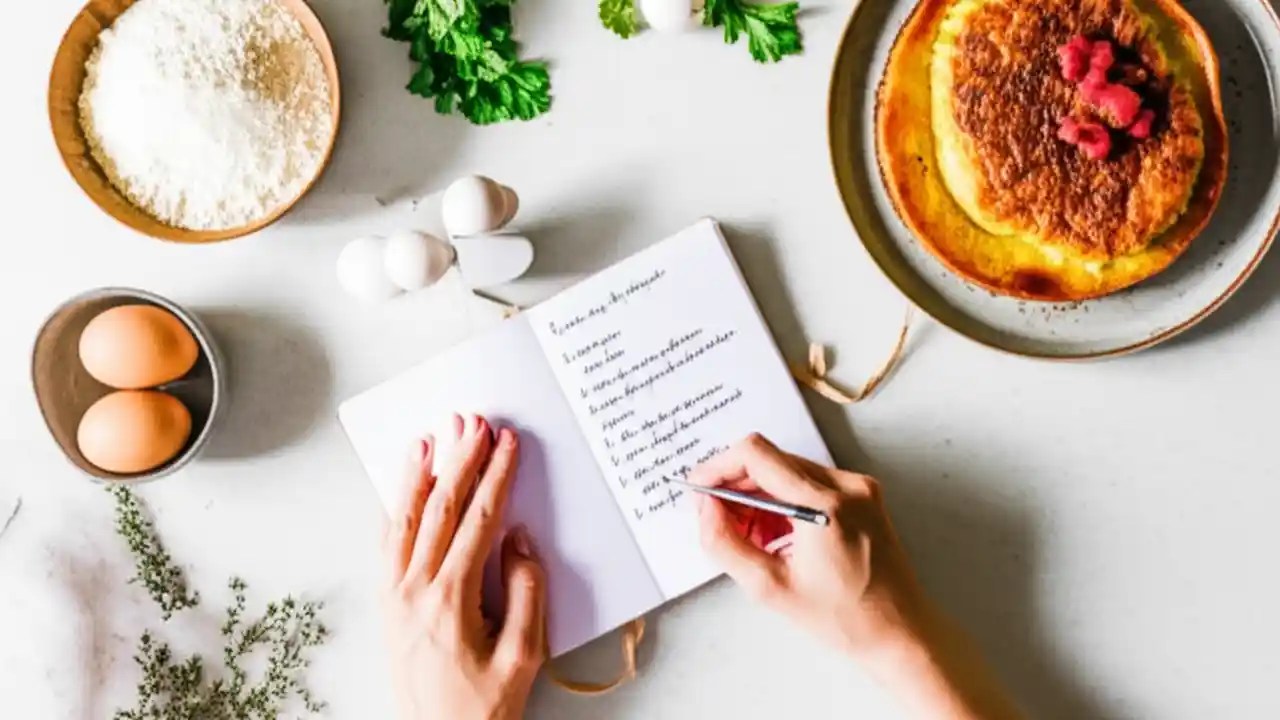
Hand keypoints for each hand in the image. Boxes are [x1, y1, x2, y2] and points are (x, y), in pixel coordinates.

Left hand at [381, 414, 545, 719]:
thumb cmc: (483, 706)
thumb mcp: (524, 656)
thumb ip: (527, 593)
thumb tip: (519, 540)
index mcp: (451, 601)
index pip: (477, 521)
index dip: (495, 477)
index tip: (507, 443)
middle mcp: (415, 592)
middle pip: (439, 509)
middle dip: (460, 460)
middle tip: (474, 423)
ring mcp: (395, 596)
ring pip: (405, 520)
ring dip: (420, 475)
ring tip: (431, 437)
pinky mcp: (387, 604)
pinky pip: (388, 544)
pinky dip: (396, 508)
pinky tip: (404, 488)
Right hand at [691, 434, 1019, 719]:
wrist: (901, 633)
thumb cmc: (846, 619)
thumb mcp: (771, 588)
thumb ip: (726, 544)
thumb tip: (706, 511)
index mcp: (824, 506)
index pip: (756, 455)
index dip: (718, 467)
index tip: (701, 489)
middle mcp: (845, 486)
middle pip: (771, 461)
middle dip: (737, 487)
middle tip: (719, 520)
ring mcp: (859, 488)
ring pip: (789, 470)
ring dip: (761, 496)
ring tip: (753, 538)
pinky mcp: (864, 496)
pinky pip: (811, 483)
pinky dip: (786, 501)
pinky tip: (780, 536)